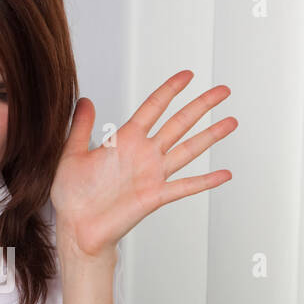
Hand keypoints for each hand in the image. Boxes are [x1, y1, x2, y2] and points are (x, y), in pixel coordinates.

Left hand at [51, 70, 236, 257]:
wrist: (76, 228)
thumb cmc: (73, 196)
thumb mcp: (72, 154)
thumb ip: (81, 127)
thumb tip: (85, 101)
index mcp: (125, 140)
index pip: (153, 107)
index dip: (170, 89)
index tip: (187, 75)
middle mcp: (143, 154)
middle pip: (179, 123)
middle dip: (202, 105)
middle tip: (223, 90)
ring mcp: (152, 174)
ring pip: (188, 149)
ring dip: (211, 135)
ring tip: (231, 122)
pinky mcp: (155, 196)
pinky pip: (185, 186)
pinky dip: (206, 181)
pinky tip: (224, 174)